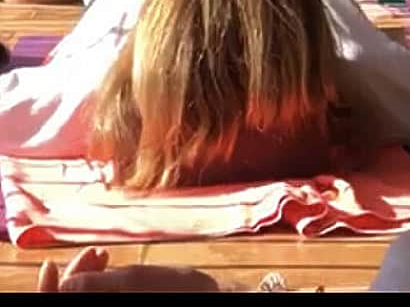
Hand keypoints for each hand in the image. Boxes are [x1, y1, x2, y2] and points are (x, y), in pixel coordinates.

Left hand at [38, 247, 219, 291]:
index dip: (47, 288)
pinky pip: (96, 298)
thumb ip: (96, 284)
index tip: (51, 263)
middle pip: (68, 300)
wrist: (217, 299)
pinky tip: (108, 265)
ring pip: (82, 298)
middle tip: (95, 252)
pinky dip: (98, 282)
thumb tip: (62, 284)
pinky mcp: (122, 306)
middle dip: (73, 276)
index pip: (58, 304)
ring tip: (103, 255)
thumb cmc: (182, 291)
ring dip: (86, 277)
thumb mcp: (137, 282)